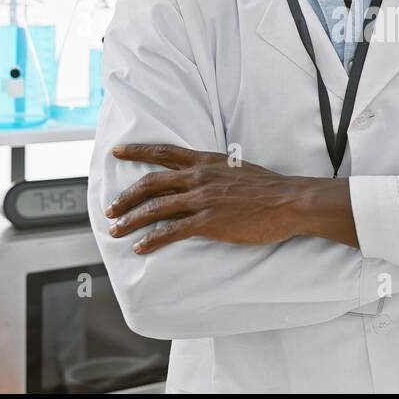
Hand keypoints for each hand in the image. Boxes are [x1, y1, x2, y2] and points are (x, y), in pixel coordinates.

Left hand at [105, 144, 327, 254]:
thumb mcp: (237, 169)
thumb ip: (217, 172)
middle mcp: (199, 176)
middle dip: (126, 196)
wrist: (288, 201)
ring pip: (155, 208)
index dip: (137, 151)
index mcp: (206, 161)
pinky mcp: (208, 222)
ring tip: (116, 229)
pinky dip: (152, 239)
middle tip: (110, 207)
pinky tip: (140, 247)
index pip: (164, 152)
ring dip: (131, 220)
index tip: (117, 151)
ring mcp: (202, 199)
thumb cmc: (269, 188)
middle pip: (151, 182)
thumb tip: (206, 178)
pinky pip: (171, 231)